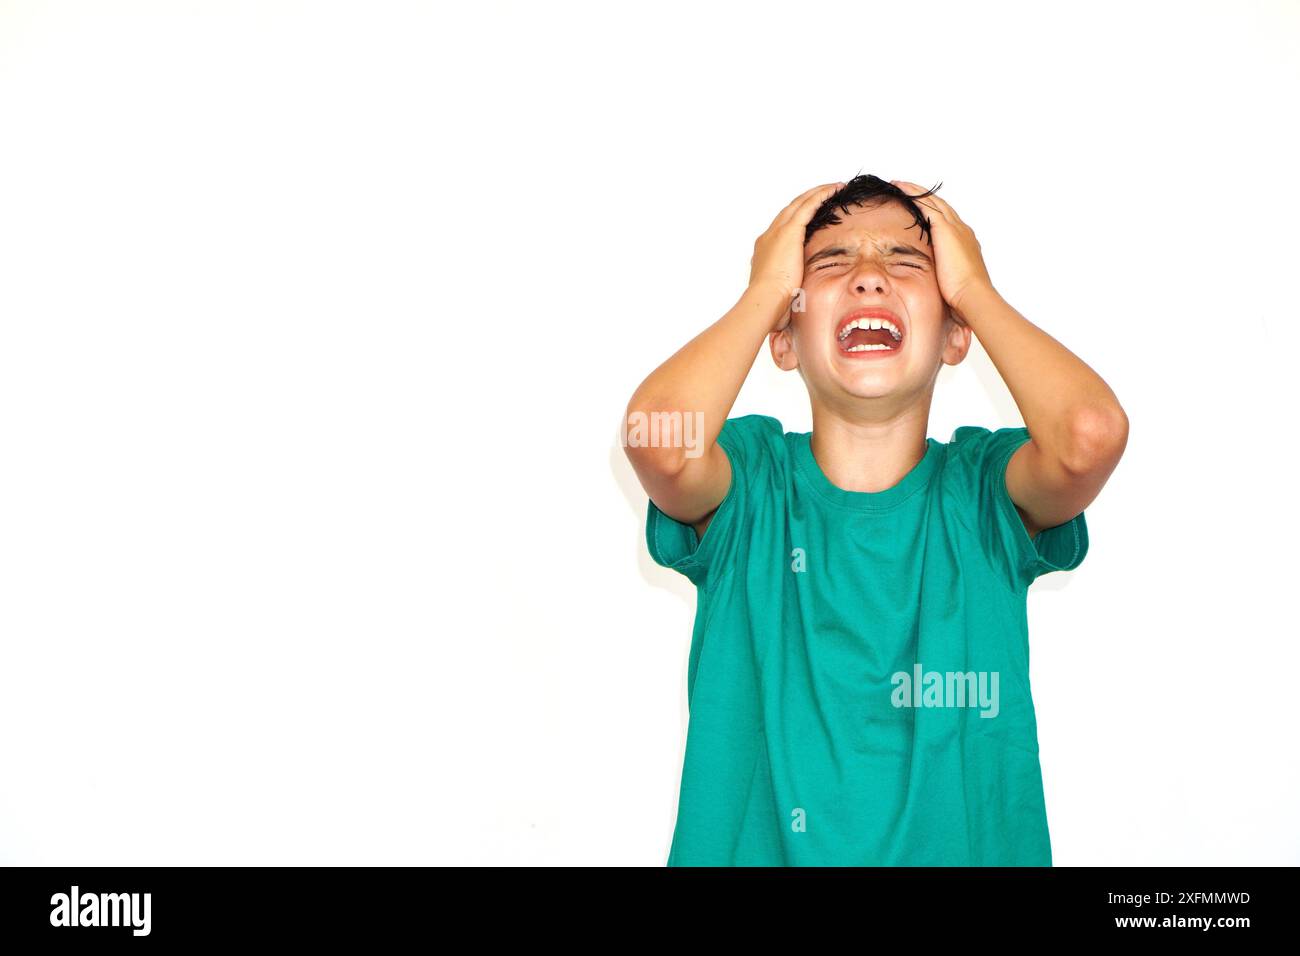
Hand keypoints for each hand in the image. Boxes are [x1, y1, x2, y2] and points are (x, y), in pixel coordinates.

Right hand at [749, 181, 843, 330]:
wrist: (764, 301)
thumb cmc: (770, 305)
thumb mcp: (779, 295)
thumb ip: (787, 292)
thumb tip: (794, 305)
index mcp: (765, 251)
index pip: (782, 228)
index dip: (796, 219)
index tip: (810, 217)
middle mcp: (769, 237)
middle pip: (789, 210)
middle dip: (807, 200)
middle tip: (824, 194)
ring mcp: (778, 232)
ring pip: (799, 203)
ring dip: (817, 193)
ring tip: (834, 187)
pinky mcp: (790, 231)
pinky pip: (809, 205)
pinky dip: (822, 195)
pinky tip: (836, 189)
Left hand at [890, 180, 993, 323]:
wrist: (972, 296)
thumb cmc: (964, 298)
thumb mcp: (953, 286)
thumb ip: (944, 281)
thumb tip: (937, 293)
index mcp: (965, 243)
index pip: (947, 222)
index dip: (932, 213)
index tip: (919, 209)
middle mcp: (962, 231)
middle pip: (941, 206)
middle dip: (924, 197)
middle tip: (906, 189)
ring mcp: (955, 228)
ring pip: (933, 201)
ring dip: (915, 191)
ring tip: (899, 185)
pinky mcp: (945, 229)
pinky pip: (926, 204)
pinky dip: (912, 195)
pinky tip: (899, 189)